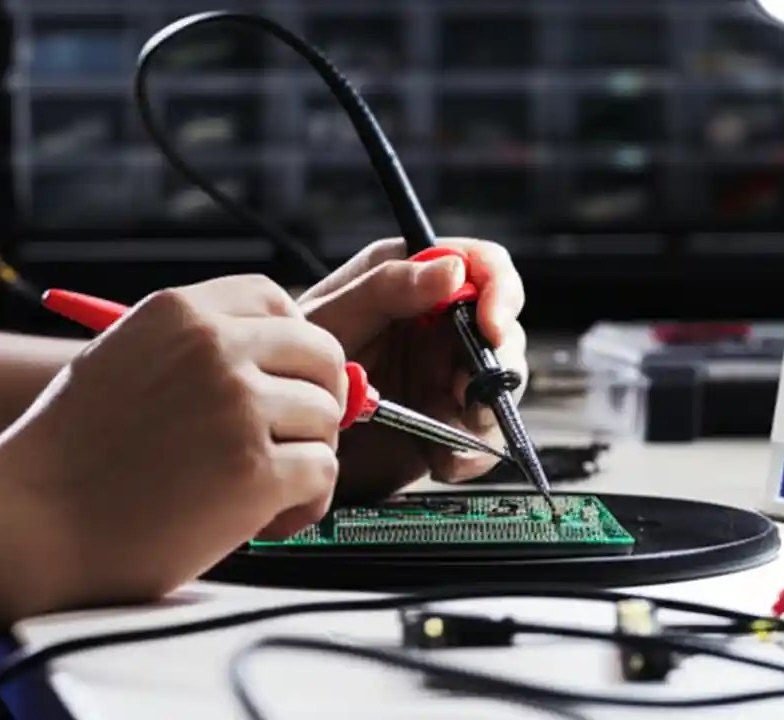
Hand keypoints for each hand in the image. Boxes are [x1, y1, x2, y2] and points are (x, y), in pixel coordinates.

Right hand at [0, 275, 347, 613]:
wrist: (25, 525)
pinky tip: (265, 522)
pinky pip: (324, 474)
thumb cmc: (71, 455)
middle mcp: (214, 348)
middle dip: (316, 400)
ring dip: (306, 458)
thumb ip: (198, 351)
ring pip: (328, 418)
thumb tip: (285, 365)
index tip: (283, 382)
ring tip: (260, 491)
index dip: (295, 346)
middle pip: (321, 355)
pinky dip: (306, 504)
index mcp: (180, 312)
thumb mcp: (124, 360)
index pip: (278, 302)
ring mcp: (238, 407)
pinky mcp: (255, 471)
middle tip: (287, 442)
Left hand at [298, 238, 526, 502]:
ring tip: (445, 429)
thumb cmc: (290, 365)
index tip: (491, 325)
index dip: (499, 292)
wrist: (280, 437)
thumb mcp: (332, 320)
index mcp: (415, 282)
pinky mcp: (449, 421)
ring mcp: (448, 374)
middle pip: (504, 329)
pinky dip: (470, 452)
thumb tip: (453, 269)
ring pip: (502, 384)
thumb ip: (389, 287)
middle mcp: (440, 325)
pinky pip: (484, 436)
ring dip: (483, 411)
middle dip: (497, 362)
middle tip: (468, 392)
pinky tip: (439, 458)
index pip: (483, 268)